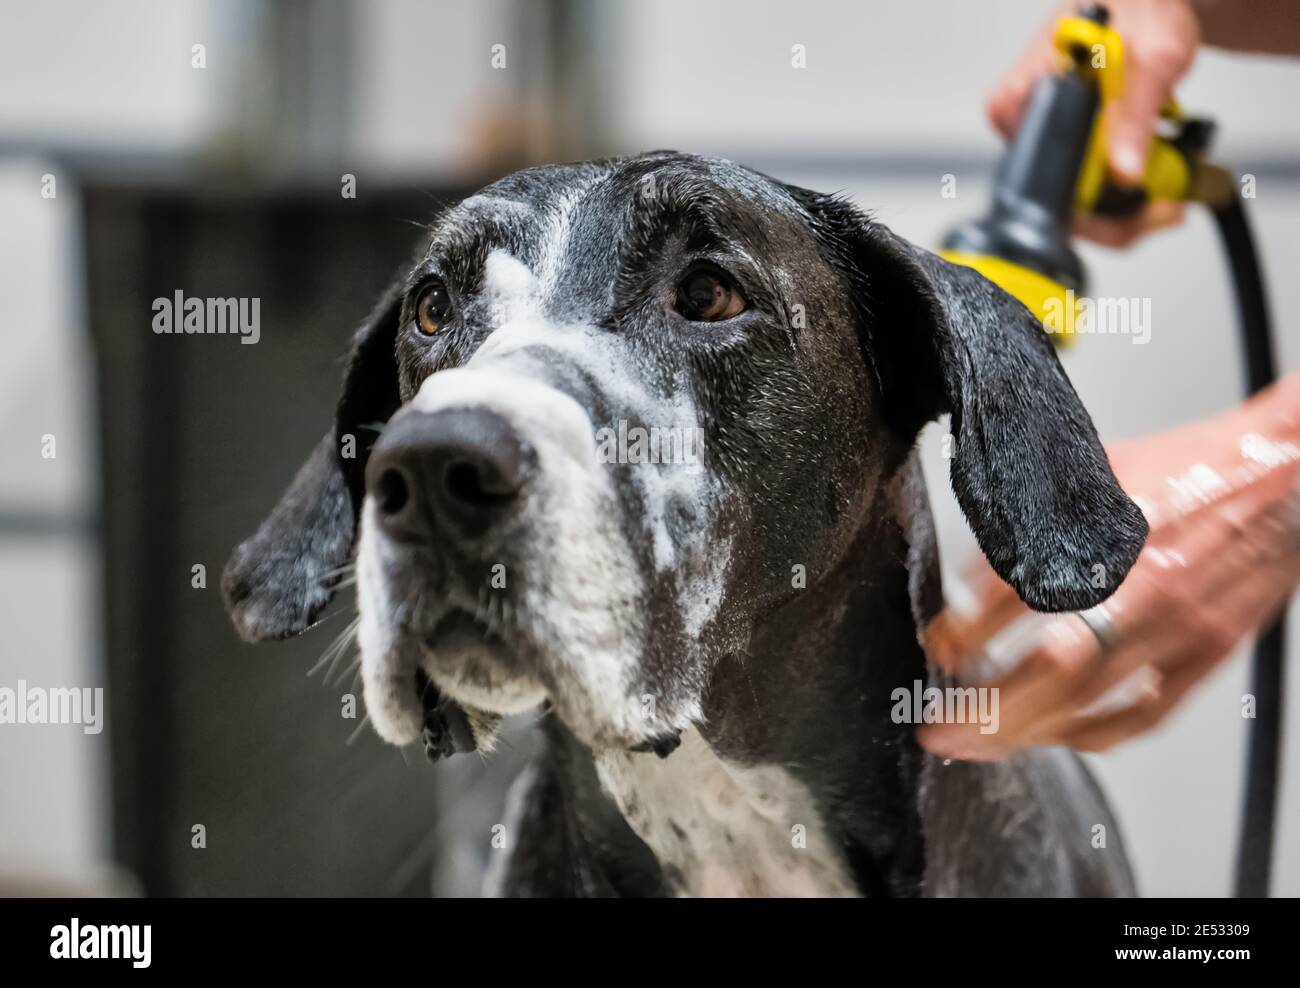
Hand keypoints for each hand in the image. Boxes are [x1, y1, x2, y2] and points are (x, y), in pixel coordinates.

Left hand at [921, 374, 1299, 758]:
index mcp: (1108, 530)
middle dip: (986, 708)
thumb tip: (972, 574)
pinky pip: (1147, 714)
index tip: (939, 647)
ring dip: (1027, 732)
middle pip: (1052, 667)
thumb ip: (1035, 516)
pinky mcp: (1209, 651)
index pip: (1015, 594)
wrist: (1284, 469)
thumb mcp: (1097, 469)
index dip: (964, 632)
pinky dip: (1094, 735)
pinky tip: (1058, 735)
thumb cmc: (1191, 466)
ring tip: (982, 741)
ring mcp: (1181, 626)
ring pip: (1093, 701)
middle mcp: (1145, 583)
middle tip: (942, 728)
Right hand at [987, 0, 1201, 246]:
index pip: (1048, 178)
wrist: (1145, 3)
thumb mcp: (1152, 60)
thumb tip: (1123, 172)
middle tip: (1166, 201)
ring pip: (1072, 204)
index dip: (1099, 203)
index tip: (1144, 202)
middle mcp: (1021, 122)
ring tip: (1163, 183)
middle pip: (1058, 202)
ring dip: (1125, 205)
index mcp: (1022, 100)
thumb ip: (1136, 119)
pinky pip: (1079, 189)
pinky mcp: (1057, 145)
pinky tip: (1141, 172)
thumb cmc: (1140, 11)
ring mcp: (1038, 136)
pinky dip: (1117, 191)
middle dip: (1119, 212)